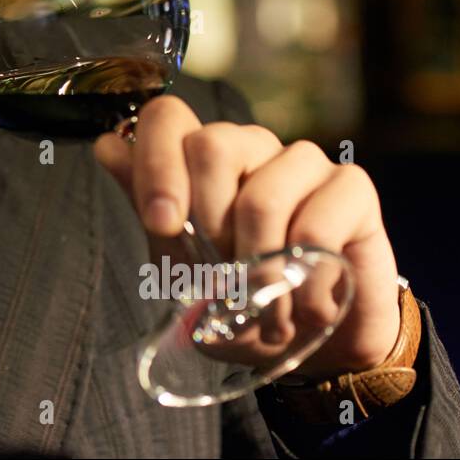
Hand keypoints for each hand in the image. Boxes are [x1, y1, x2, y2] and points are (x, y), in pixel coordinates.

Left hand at [94, 95, 401, 380]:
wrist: (321, 342)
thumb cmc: (246, 302)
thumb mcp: (184, 268)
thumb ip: (152, 210)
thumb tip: (108, 146)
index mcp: (201, 159)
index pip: (167, 116)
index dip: (155, 162)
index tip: (162, 222)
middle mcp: (250, 148)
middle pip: (211, 145)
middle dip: (207, 222)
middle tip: (224, 275)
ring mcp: (303, 162)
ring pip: (261, 195)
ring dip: (258, 268)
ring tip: (268, 308)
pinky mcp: (351, 188)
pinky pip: (314, 226)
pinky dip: (303, 282)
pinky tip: (306, 307)